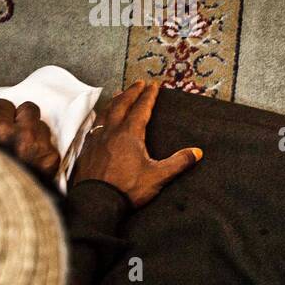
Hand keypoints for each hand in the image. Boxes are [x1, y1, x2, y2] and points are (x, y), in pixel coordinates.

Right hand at [0, 98, 60, 179]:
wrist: (3, 205)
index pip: (5, 105)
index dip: (2, 111)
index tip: (2, 116)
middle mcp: (24, 134)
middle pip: (30, 109)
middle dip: (23, 114)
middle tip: (17, 123)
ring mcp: (41, 146)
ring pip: (43, 126)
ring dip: (35, 132)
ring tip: (25, 145)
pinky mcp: (53, 159)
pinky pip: (50, 144)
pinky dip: (42, 149)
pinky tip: (34, 158)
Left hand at [72, 80, 201, 206]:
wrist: (97, 202)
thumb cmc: (128, 188)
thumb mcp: (158, 176)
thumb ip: (178, 162)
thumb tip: (197, 152)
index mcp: (130, 134)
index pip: (141, 109)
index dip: (149, 96)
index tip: (154, 85)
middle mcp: (112, 131)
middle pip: (122, 105)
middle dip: (132, 92)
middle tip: (139, 83)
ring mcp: (97, 139)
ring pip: (106, 113)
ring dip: (115, 101)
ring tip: (119, 94)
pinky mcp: (87, 149)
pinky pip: (94, 126)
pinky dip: (101, 117)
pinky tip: (102, 120)